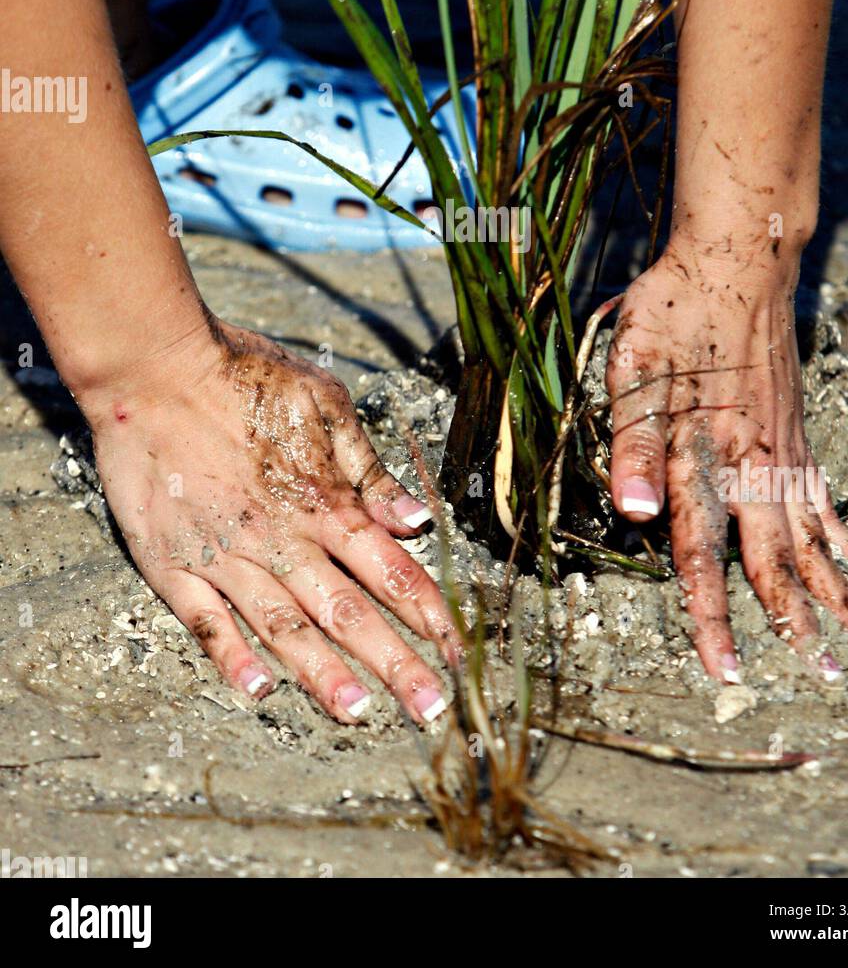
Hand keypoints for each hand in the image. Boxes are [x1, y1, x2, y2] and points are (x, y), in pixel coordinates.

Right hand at [88, 317, 457, 723]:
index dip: (429, 614)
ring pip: (284, 627)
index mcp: (326, 502)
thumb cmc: (244, 376)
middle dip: (395, 664)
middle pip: (348, 613)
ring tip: (357, 714)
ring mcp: (227, 556)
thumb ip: (369, 471)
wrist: (153, 369)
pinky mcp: (174, 564)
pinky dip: (232, 657)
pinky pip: (207, 621)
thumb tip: (419, 520)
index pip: (391, 571)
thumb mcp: (324, 405)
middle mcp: (284, 539)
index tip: (458, 653)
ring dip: (324, 674)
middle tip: (431, 711)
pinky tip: (258, 691)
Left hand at [606, 233, 847, 683]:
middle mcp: (752, 462)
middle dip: (792, 620)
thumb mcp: (632, 367)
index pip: (704, 550)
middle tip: (818, 674)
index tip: (724, 668)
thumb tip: (638, 513)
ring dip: (836, 592)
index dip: (710, 612)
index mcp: (704, 453)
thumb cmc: (673, 309)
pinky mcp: (797, 435)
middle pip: (774, 557)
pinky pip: (827, 500)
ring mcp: (782, 450)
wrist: (736, 258)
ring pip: (813, 537)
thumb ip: (632, 444)